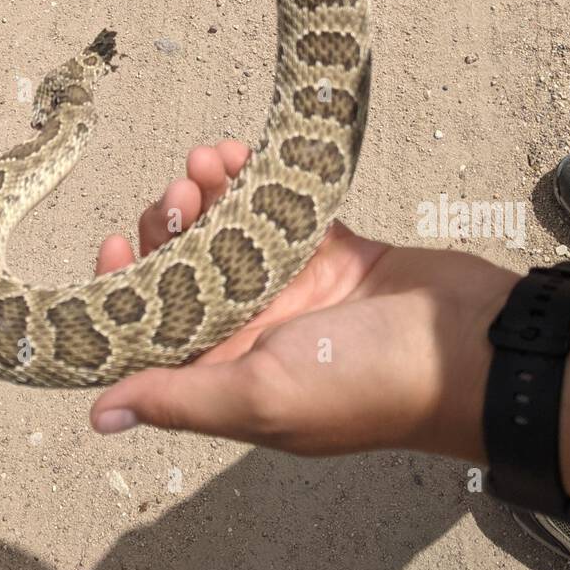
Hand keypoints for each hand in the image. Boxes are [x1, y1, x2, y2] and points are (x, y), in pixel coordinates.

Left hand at [91, 141, 515, 457]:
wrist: (471, 345)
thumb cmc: (367, 384)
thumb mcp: (262, 397)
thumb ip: (180, 399)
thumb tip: (98, 417)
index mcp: (228, 375)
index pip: (154, 334)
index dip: (126, 290)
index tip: (116, 245)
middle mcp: (251, 332)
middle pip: (184, 273)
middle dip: (170, 229)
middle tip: (177, 195)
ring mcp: (288, 286)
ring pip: (224, 232)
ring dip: (206, 195)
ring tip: (206, 160)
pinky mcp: (325, 248)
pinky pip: (273, 207)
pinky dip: (250, 179)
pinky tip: (235, 151)